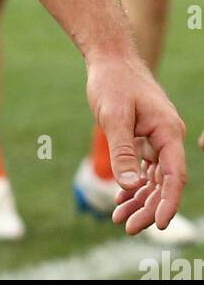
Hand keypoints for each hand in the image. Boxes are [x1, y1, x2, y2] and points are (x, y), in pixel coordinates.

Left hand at [86, 52, 186, 233]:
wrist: (109, 58)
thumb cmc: (112, 82)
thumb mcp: (114, 116)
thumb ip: (122, 151)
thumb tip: (131, 186)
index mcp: (168, 131)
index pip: (174, 175)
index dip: (168, 202)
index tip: (160, 225)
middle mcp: (167, 136)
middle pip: (164, 181)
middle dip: (149, 207)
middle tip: (128, 227)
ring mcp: (157, 137)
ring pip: (154, 177)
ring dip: (139, 199)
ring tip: (119, 218)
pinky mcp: (144, 136)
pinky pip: (144, 166)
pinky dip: (133, 183)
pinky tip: (121, 198)